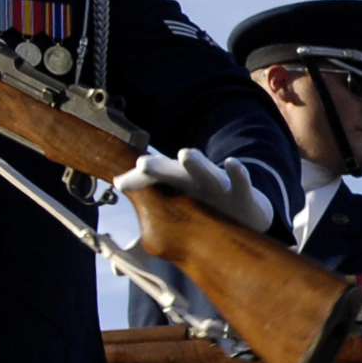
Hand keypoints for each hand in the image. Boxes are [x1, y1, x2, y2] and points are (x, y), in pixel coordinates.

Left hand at [117, 147, 273, 236]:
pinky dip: (238, 173)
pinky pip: (240, 182)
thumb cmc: (205, 202)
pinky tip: (232, 164)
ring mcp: (218, 184)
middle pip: (173, 171)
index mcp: (177, 184)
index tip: (120, 183)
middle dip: (158, 167)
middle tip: (143, 164)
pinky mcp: (241, 193)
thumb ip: (149, 192)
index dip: (137, 180)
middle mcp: (194, 179)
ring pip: (205, 172)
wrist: (245, 208)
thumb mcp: (178, 199)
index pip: (152, 179)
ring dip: (196, 163)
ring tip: (186, 154)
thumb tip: (116, 182)